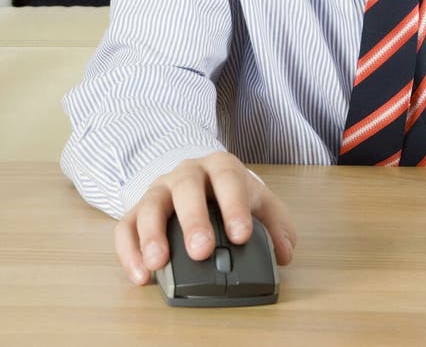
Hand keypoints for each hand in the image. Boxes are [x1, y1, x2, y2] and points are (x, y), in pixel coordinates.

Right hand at [114, 151, 296, 284]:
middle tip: (201, 250)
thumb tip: (284, 253)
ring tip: (158, 263)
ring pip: (150, 205)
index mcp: (220, 167)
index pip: (228, 178)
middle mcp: (187, 173)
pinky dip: (128, 251)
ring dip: (152, 234)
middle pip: (186, 187)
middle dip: (193, 219)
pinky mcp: (136, 211)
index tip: (241, 235)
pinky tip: (140, 275)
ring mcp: (159, 191)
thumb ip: (275, 223)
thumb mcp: (258, 200)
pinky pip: (125, 226)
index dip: (234, 205)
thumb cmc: (229, 192)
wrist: (199, 178)